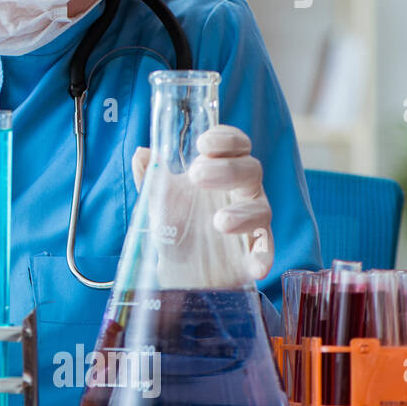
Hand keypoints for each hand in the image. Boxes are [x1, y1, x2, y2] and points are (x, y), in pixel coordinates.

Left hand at [132, 124, 273, 281]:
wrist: (178, 264)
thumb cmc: (175, 220)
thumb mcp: (159, 198)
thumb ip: (151, 176)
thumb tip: (141, 154)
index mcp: (221, 168)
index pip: (234, 144)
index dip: (225, 139)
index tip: (203, 143)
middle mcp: (242, 189)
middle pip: (250, 169)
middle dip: (227, 169)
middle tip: (196, 175)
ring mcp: (252, 218)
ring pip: (260, 208)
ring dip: (242, 213)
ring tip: (219, 221)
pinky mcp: (256, 249)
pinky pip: (265, 250)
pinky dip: (262, 256)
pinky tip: (255, 266)